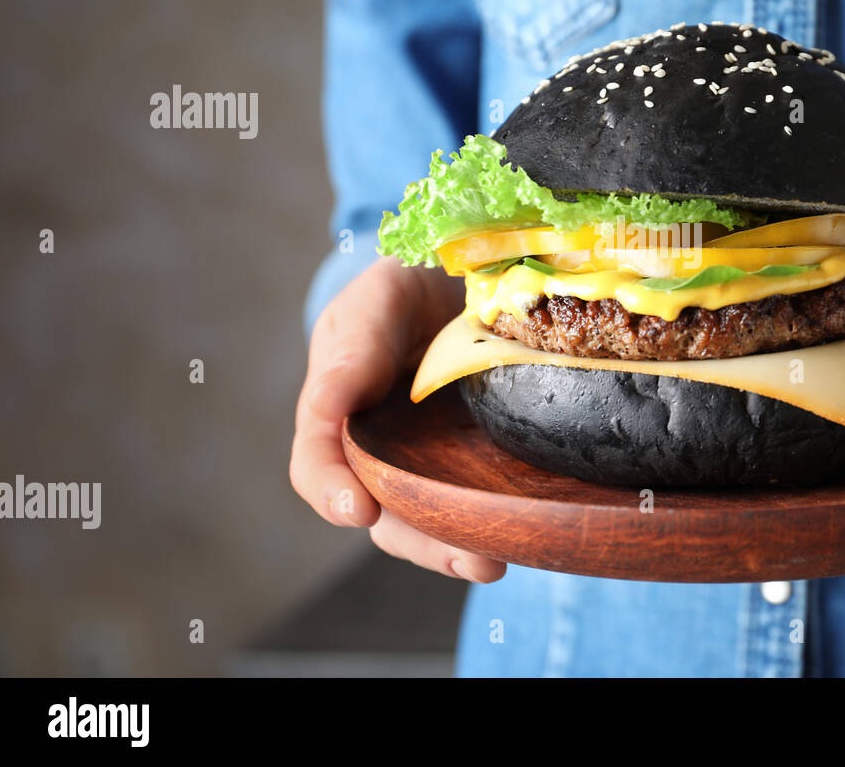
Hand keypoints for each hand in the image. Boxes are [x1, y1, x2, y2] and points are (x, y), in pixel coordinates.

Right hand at [289, 255, 505, 583]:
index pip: (317, 462)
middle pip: (384, 513)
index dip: (331, 490)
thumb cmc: (404, 289)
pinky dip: (495, 520)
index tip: (359, 509)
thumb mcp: (379, 300)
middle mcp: (378, 449)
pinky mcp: (472, 460)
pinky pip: (477, 498)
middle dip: (421, 541)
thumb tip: (327, 406)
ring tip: (495, 563)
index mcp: (336, 410)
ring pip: (431, 518)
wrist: (459, 281)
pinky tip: (526, 531)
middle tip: (468, 559)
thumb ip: (355, 349)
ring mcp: (426, 460)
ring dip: (460, 546)